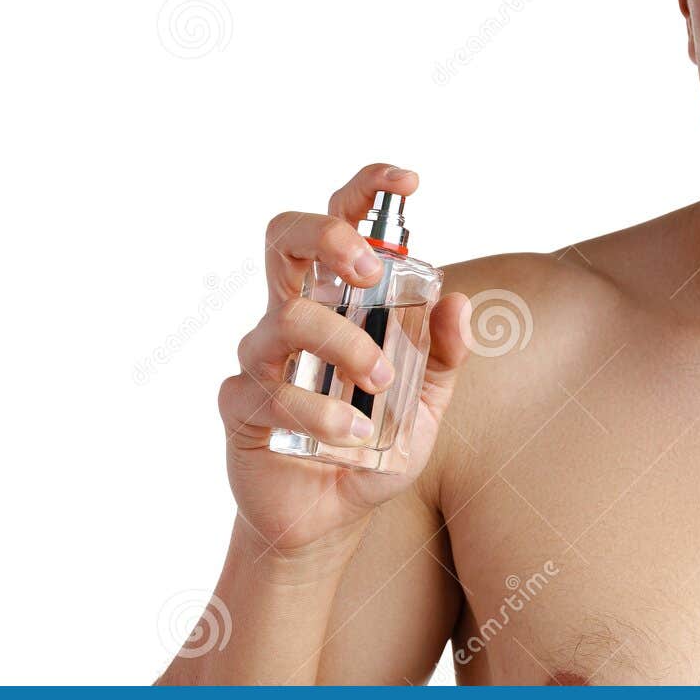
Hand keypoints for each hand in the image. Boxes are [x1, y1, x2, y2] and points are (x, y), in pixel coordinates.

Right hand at [216, 162, 469, 571]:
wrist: (329, 519)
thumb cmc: (373, 447)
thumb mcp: (427, 405)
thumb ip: (445, 356)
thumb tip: (458, 303)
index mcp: (337, 302)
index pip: (340, 225)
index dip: (366, 191)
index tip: (409, 181)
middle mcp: (293, 316)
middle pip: (285, 240)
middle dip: (331, 239)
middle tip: (372, 270)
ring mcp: (261, 358)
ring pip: (288, 319)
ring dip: (344, 344)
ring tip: (381, 383)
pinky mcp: (240, 404)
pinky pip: (273, 392)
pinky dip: (321, 410)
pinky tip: (352, 433)